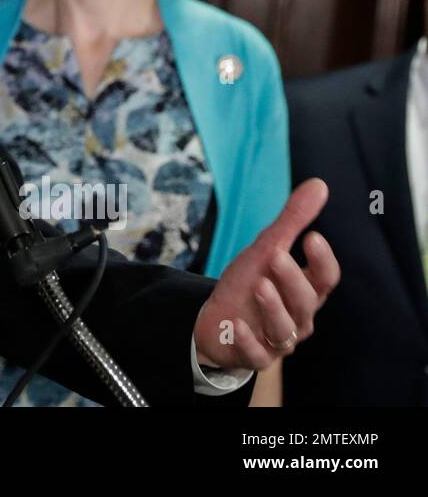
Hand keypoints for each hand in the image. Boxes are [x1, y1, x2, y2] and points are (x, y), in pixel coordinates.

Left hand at [193, 178, 338, 371]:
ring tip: (258, 285)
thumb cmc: (250, 282)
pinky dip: (247, 341)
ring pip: (284, 330)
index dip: (322, 260)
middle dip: (292, 279)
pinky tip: (235, 325)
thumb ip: (292, 220)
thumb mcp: (267, 248)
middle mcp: (297, 317)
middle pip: (305, 301)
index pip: (325, 278)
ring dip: (273, 307)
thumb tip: (318, 185)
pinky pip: (256, 354)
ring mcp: (277, 339)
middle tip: (275, 255)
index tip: (312, 237)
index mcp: (305, 291)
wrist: (217, 320)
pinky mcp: (254, 356)